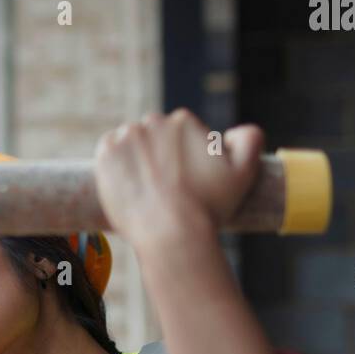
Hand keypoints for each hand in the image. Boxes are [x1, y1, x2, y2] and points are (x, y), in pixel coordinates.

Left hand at [93, 109, 263, 254]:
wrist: (170, 232)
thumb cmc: (209, 206)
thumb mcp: (245, 173)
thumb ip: (250, 141)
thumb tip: (239, 131)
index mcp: (183, 121)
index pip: (180, 133)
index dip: (185, 157)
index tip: (186, 179)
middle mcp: (152, 122)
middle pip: (154, 136)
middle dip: (159, 155)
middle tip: (166, 187)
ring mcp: (126, 137)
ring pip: (131, 143)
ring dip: (136, 158)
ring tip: (146, 188)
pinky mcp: (104, 155)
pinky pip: (108, 151)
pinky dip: (115, 164)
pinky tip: (128, 184)